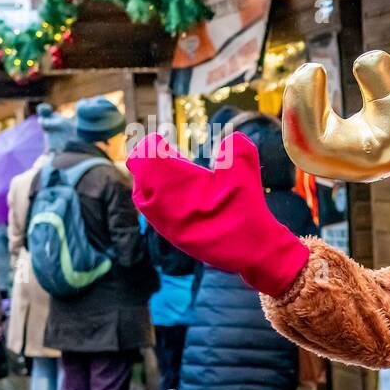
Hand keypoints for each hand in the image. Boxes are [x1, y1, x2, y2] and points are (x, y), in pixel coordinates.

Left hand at [127, 134, 309, 297]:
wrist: (250, 252)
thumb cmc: (246, 211)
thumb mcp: (245, 174)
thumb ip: (236, 150)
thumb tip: (233, 137)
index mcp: (175, 182)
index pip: (146, 156)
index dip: (151, 144)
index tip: (161, 139)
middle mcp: (162, 202)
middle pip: (139, 173)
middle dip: (149, 160)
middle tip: (165, 152)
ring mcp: (164, 222)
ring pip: (142, 194)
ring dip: (151, 180)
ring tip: (170, 173)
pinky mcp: (172, 235)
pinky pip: (152, 212)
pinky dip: (157, 198)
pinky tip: (177, 197)